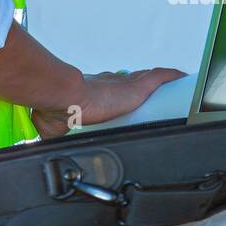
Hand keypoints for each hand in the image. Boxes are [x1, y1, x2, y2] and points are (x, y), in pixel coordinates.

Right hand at [31, 66, 187, 137]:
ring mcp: (125, 84)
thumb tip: (45, 148)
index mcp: (95, 91)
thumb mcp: (56, 126)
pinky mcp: (139, 86)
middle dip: (143, 85)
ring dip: (160, 82)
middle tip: (155, 90)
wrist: (68, 98)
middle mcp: (111, 83)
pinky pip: (161, 77)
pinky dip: (172, 76)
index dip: (120, 91)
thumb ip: (55, 134)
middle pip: (133, 81)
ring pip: (149, 79)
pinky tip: (181, 77)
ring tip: (172, 85)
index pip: (112, 89)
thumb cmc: (64, 109)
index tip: (125, 96)